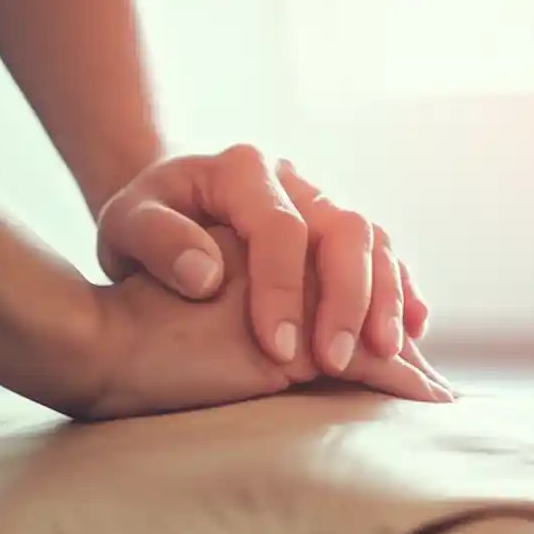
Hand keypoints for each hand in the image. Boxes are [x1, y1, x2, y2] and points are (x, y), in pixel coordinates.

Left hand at [94, 144, 433, 382]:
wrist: (164, 209)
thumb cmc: (143, 222)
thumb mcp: (125, 225)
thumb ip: (157, 241)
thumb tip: (205, 277)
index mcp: (240, 170)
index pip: (279, 227)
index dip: (283, 290)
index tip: (278, 350)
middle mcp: (292, 180)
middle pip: (344, 230)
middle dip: (346, 299)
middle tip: (334, 363)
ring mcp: (322, 204)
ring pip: (374, 243)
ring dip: (384, 300)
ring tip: (385, 355)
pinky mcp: (337, 234)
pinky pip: (383, 258)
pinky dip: (400, 294)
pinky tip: (408, 334)